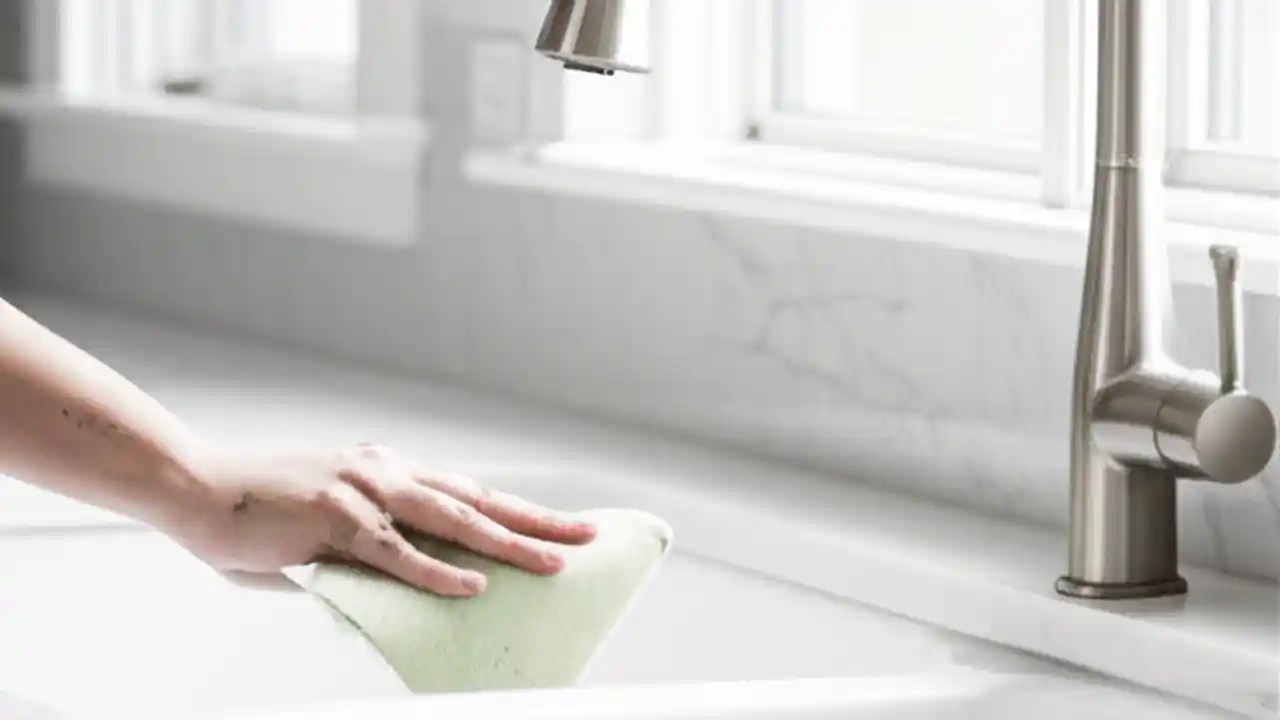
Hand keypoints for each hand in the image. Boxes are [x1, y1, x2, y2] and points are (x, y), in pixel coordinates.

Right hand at [175, 443, 595, 596]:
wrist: (197, 489)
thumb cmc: (262, 513)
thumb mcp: (331, 526)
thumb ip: (374, 551)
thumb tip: (412, 586)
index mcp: (389, 470)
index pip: (470, 492)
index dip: (520, 510)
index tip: (563, 524)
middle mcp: (387, 472)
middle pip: (479, 500)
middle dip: (538, 521)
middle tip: (588, 535)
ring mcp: (363, 491)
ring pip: (453, 520)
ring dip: (507, 543)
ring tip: (553, 562)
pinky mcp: (335, 519)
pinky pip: (398, 552)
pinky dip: (438, 571)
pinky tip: (474, 585)